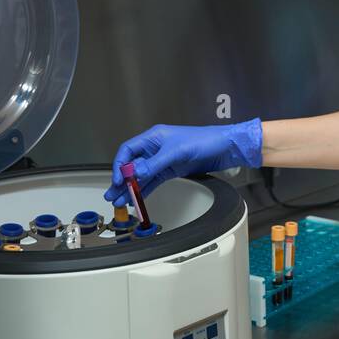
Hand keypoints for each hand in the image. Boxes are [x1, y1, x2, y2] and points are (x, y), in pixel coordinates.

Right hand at [103, 119, 262, 206]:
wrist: (225, 147)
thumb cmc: (205, 140)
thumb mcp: (177, 152)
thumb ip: (155, 164)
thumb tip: (137, 174)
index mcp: (154, 137)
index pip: (128, 150)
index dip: (120, 165)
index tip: (118, 180)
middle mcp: (156, 148)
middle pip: (133, 165)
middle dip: (121, 180)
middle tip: (112, 195)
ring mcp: (163, 160)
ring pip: (142, 176)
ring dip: (131, 188)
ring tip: (120, 201)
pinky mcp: (172, 169)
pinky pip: (153, 181)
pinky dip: (145, 190)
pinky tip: (137, 199)